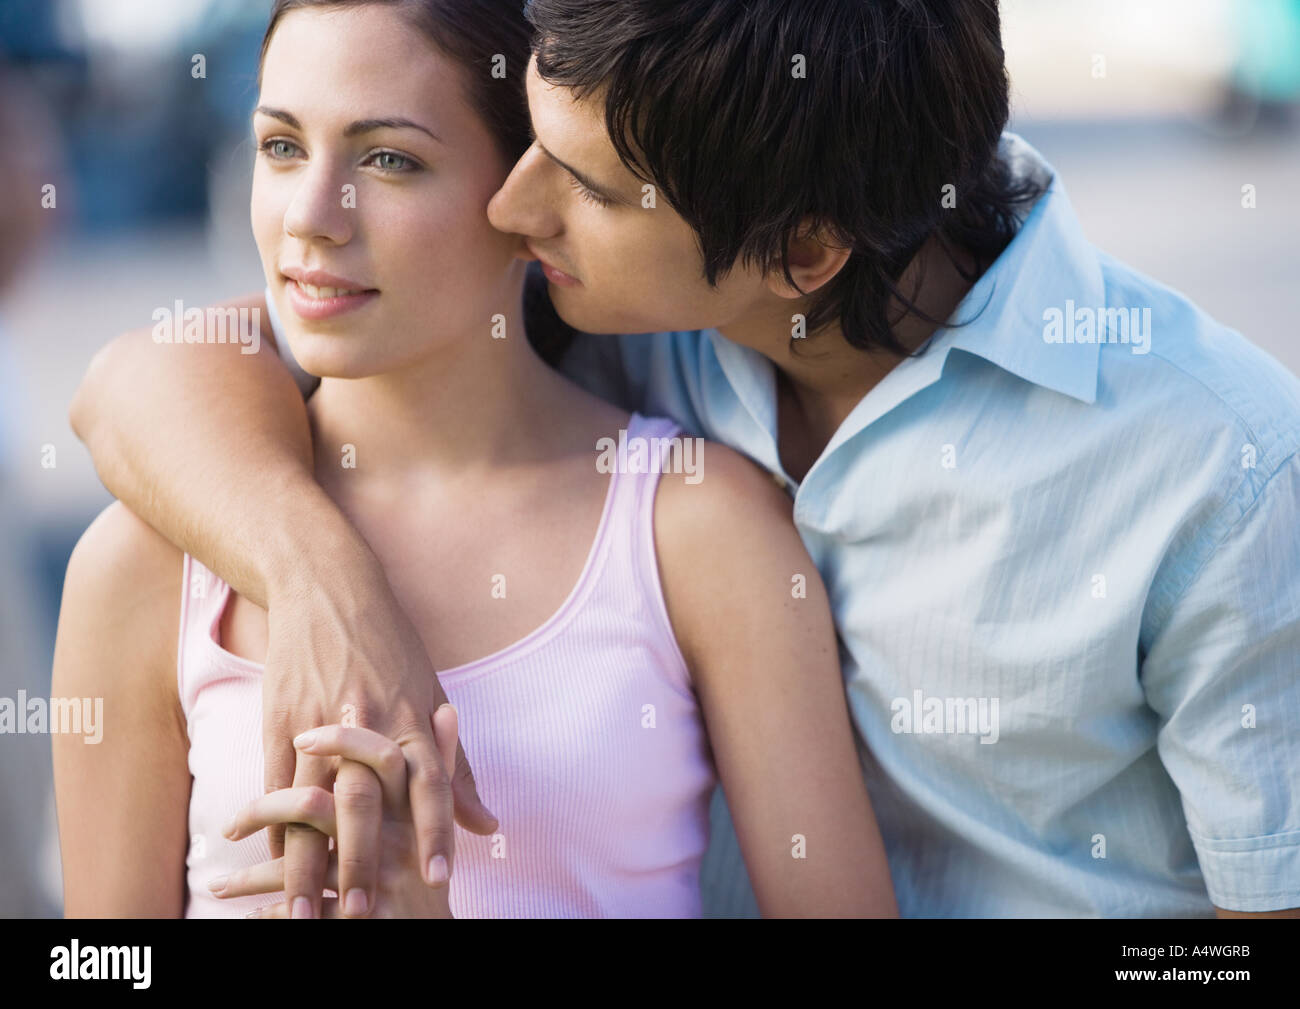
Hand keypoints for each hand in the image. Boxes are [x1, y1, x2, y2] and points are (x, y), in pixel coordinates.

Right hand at [263, 557, 496, 918]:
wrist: (327, 588)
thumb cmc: (390, 645)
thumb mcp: (430, 695)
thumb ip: (457, 768)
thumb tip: (488, 826)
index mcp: (411, 717)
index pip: (429, 784)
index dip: (435, 832)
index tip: (437, 879)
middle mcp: (368, 722)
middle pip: (364, 802)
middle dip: (362, 861)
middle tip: (363, 914)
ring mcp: (318, 722)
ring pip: (310, 804)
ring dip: (306, 863)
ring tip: (306, 914)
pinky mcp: (279, 719)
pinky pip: (276, 784)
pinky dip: (274, 826)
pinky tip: (274, 864)